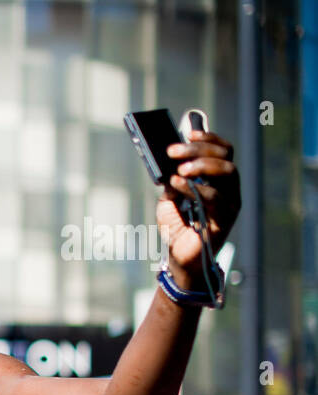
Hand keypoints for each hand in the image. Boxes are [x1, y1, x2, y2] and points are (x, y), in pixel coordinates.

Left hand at [157, 129, 239, 287]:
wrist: (180, 260)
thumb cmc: (177, 228)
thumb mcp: (169, 200)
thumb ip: (171, 181)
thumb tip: (165, 164)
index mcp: (219, 181)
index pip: (223, 151)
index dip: (208, 139)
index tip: (187, 134)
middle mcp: (230, 189)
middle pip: (225, 157)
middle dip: (199, 150)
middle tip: (172, 151)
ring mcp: (230, 204)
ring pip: (228, 172)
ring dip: (202, 166)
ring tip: (179, 170)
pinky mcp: (224, 220)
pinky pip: (215, 198)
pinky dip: (195, 188)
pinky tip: (177, 184)